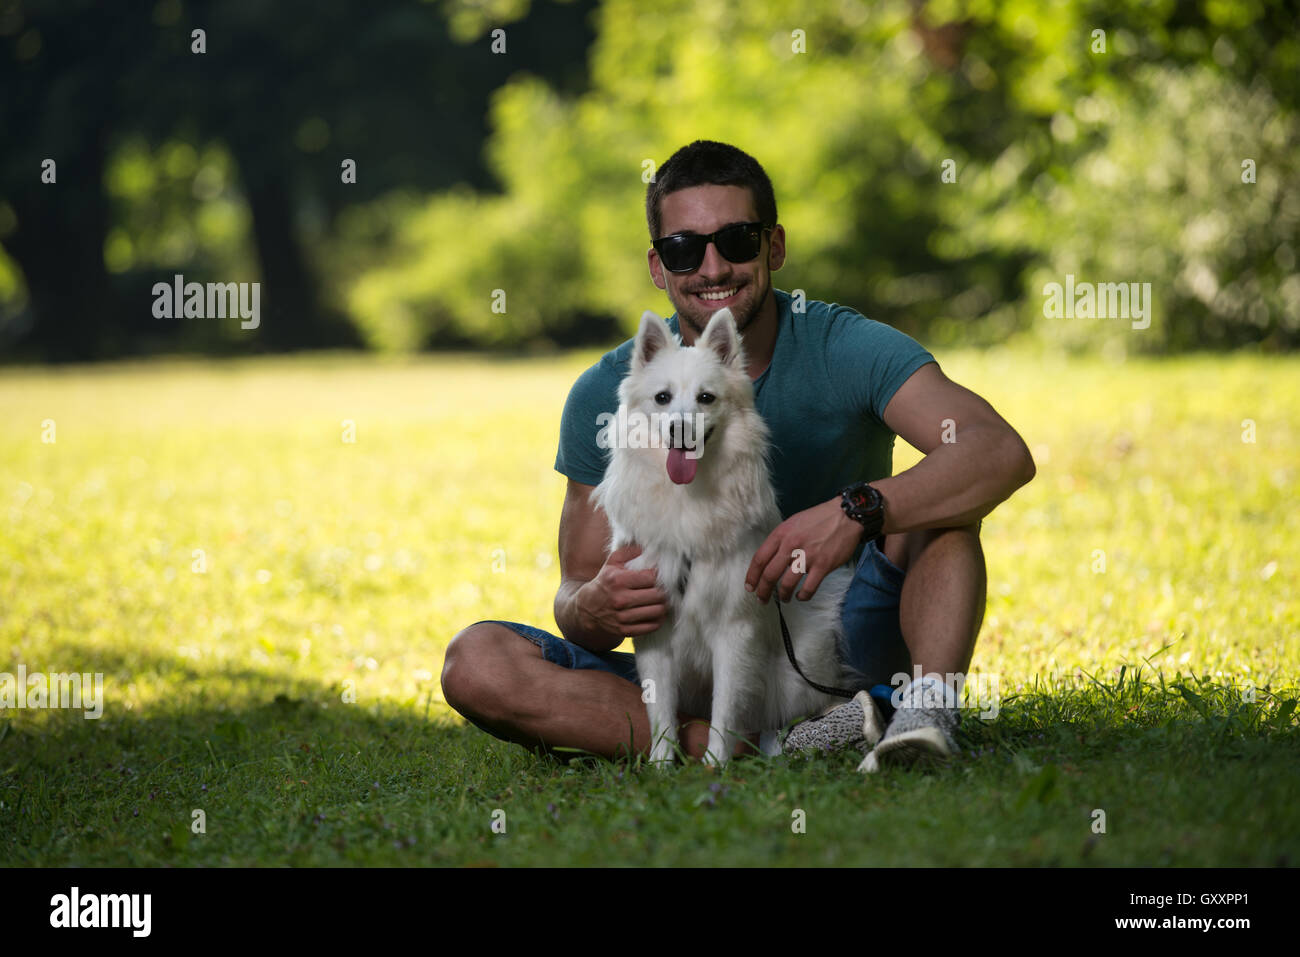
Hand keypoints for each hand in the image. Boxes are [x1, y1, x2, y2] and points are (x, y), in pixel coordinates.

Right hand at [577, 543, 669, 637]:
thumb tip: (648, 547)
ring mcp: (622, 617)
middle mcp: (620, 599)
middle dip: (664, 591)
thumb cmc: (604, 583)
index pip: (651, 577)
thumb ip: (629, 552)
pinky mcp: (625, 630)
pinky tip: (656, 613)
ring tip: (662, 601)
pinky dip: (658, 619)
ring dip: (664, 605)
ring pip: (658, 611)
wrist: (587, 610)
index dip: (659, 575)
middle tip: (665, 589)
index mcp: (618, 580)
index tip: (660, 576)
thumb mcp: (612, 563)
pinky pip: (652, 626)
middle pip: (658, 595)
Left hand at [745, 497, 863, 602]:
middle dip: (763, 591)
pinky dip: (803, 596)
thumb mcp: (793, 523)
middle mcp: (791, 545)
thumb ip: (781, 540)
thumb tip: (770, 559)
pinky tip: (801, 596)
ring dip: (783, 596)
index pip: (759, 559)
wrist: (846, 515)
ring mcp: (808, 556)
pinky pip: (809, 588)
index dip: (752, 576)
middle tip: (762, 599)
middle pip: (770, 575)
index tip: (750, 587)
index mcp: (781, 533)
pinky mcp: (823, 565)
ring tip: (784, 599)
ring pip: (787, 584)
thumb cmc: (819, 519)